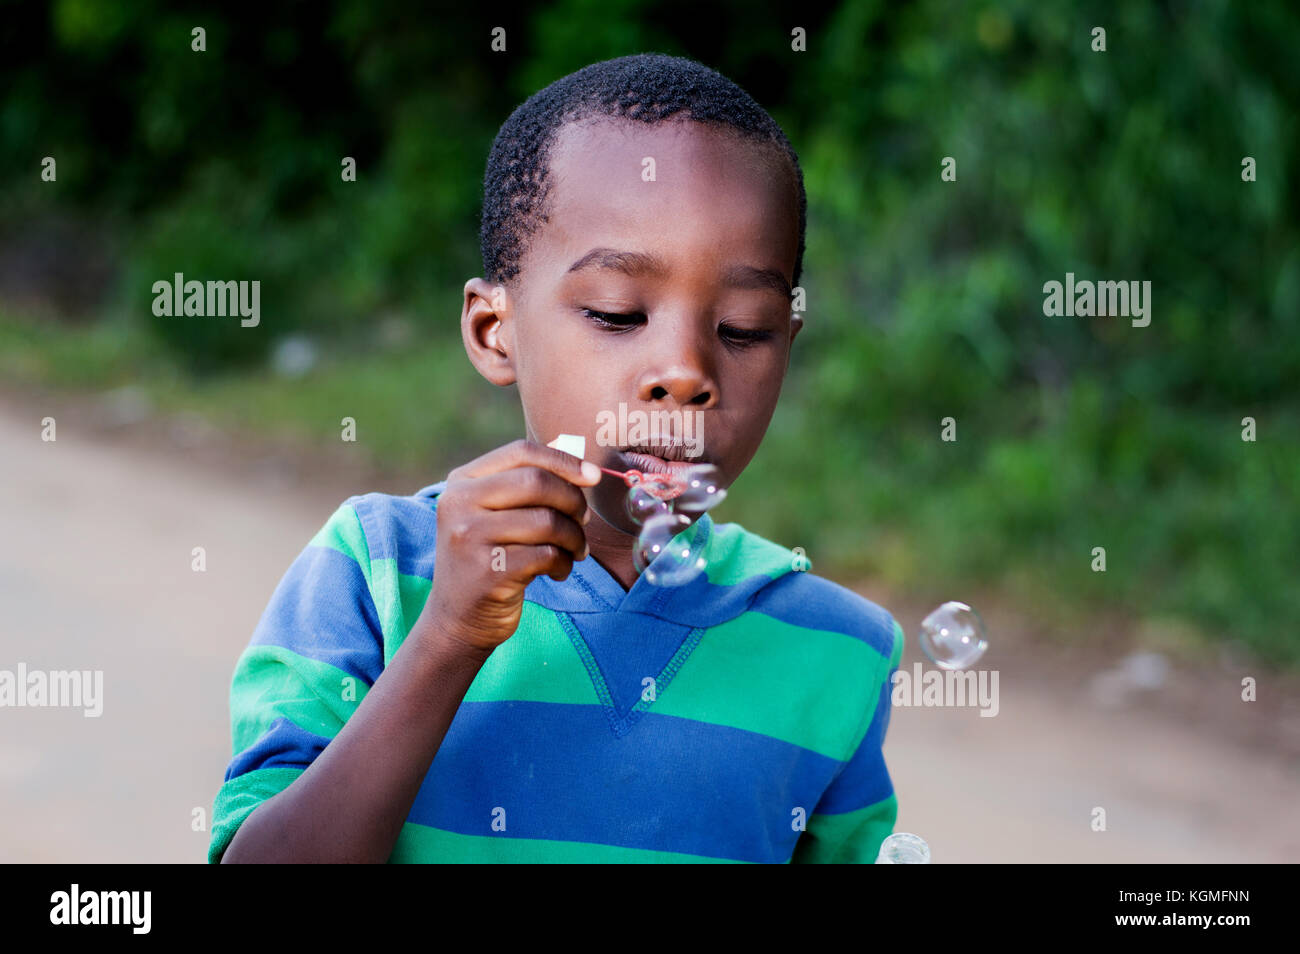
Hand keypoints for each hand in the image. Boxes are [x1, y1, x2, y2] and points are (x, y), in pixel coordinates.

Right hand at [417, 438, 600, 655]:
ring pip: (547, 521)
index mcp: (462, 482)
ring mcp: (470, 538)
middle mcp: (459, 504)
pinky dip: (563, 563)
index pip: (521, 453)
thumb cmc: (488, 559)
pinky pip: (547, 555)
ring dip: (574, 537)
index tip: (593, 476)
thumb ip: (524, 487)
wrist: (457, 619)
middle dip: (573, 500)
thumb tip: (584, 470)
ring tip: (574, 551)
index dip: (564, 461)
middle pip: (537, 482)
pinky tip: (558, 571)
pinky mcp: (488, 572)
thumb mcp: (491, 516)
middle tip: (584, 520)